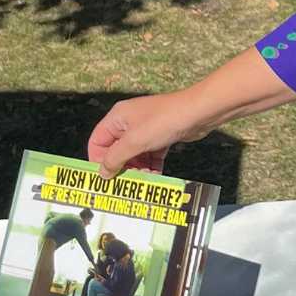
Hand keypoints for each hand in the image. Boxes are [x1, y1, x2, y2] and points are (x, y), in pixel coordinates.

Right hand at [86, 91, 206, 179]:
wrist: (198, 113)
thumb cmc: (164, 122)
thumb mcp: (134, 142)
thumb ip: (115, 158)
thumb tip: (102, 173)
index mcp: (117, 118)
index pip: (97, 141)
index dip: (98, 160)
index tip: (105, 178)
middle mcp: (129, 122)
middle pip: (116, 150)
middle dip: (121, 167)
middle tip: (127, 182)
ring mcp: (146, 129)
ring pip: (134, 154)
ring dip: (138, 168)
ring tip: (144, 179)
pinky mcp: (160, 136)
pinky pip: (150, 154)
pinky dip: (151, 165)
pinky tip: (156, 175)